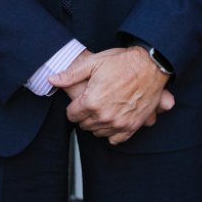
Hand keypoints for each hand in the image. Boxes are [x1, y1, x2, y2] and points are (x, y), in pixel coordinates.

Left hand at [50, 47, 173, 144]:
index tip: (79, 101)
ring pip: (98, 132)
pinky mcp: (132, 126)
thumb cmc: (121, 61)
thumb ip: (70, 75)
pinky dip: (112, 133)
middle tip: (91, 103)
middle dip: (84, 115)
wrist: (150, 65)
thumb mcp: (93, 63)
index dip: (73, 107)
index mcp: (91, 101)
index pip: (72, 115)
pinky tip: (113, 120)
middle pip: (84, 125)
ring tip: (102, 109)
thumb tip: (52, 79)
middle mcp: (104, 116)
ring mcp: (119, 123)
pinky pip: (116, 139)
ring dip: (97, 123)